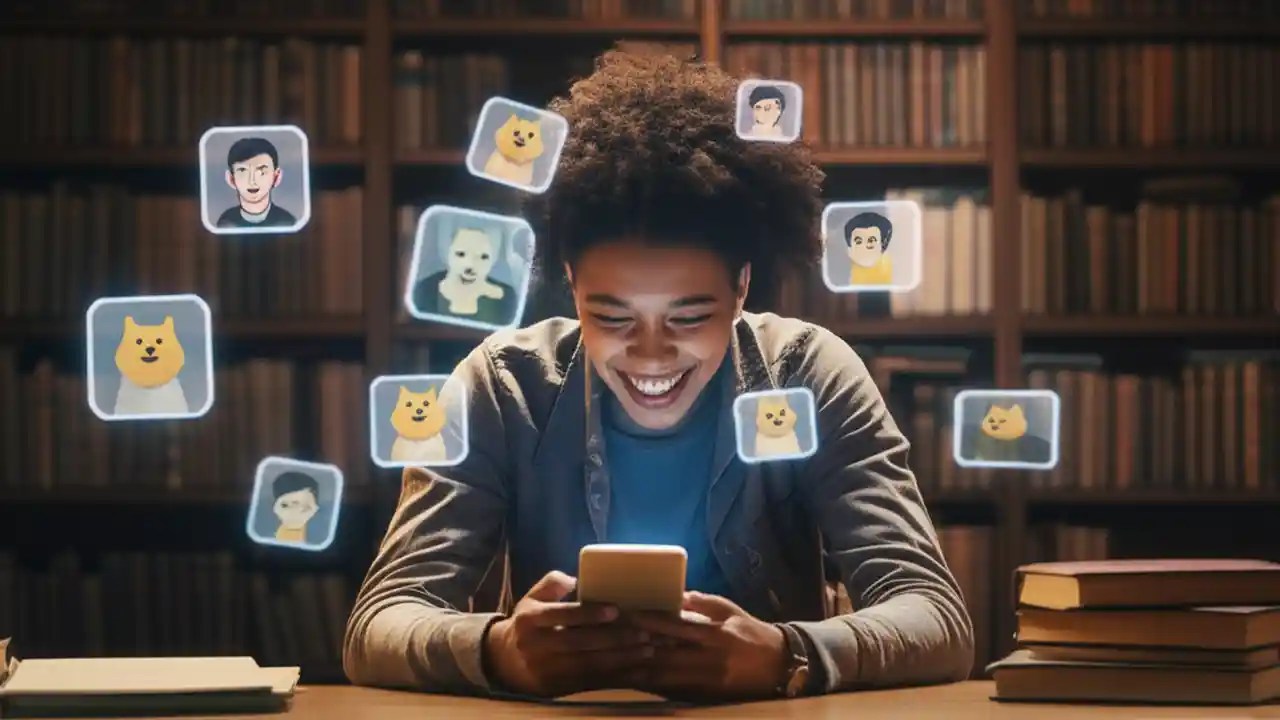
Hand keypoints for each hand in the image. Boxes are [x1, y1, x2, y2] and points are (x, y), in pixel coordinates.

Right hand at [482, 570, 653, 697]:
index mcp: (529, 620)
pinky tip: (638, 669)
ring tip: (647, 649)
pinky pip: (592, 683)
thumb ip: (552, 584)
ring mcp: (547, 671)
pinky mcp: (559, 688)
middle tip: (643, 632)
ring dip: (621, 659)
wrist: (506, 663)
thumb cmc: (529, 624)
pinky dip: (617, 676)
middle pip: (579, 643)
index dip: (588, 613)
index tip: (615, 609)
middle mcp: (535, 647)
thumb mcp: (532, 599)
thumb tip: (573, 579)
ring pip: (589, 665)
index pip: (561, 615)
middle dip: (614, 638)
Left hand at [624, 591, 789, 701]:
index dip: (649, 621)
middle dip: (635, 648)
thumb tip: (672, 594)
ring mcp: (705, 680)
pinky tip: (632, 681)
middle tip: (607, 640)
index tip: (626, 614)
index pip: (675, 626)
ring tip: (611, 664)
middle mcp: (708, 658)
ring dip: (637, 671)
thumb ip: (700, 602)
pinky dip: (651, 685)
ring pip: (664, 677)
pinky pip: (672, 690)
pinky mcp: (704, 695)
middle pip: (664, 655)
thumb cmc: (749, 631)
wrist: (778, 665)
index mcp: (714, 633)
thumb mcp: (728, 609)